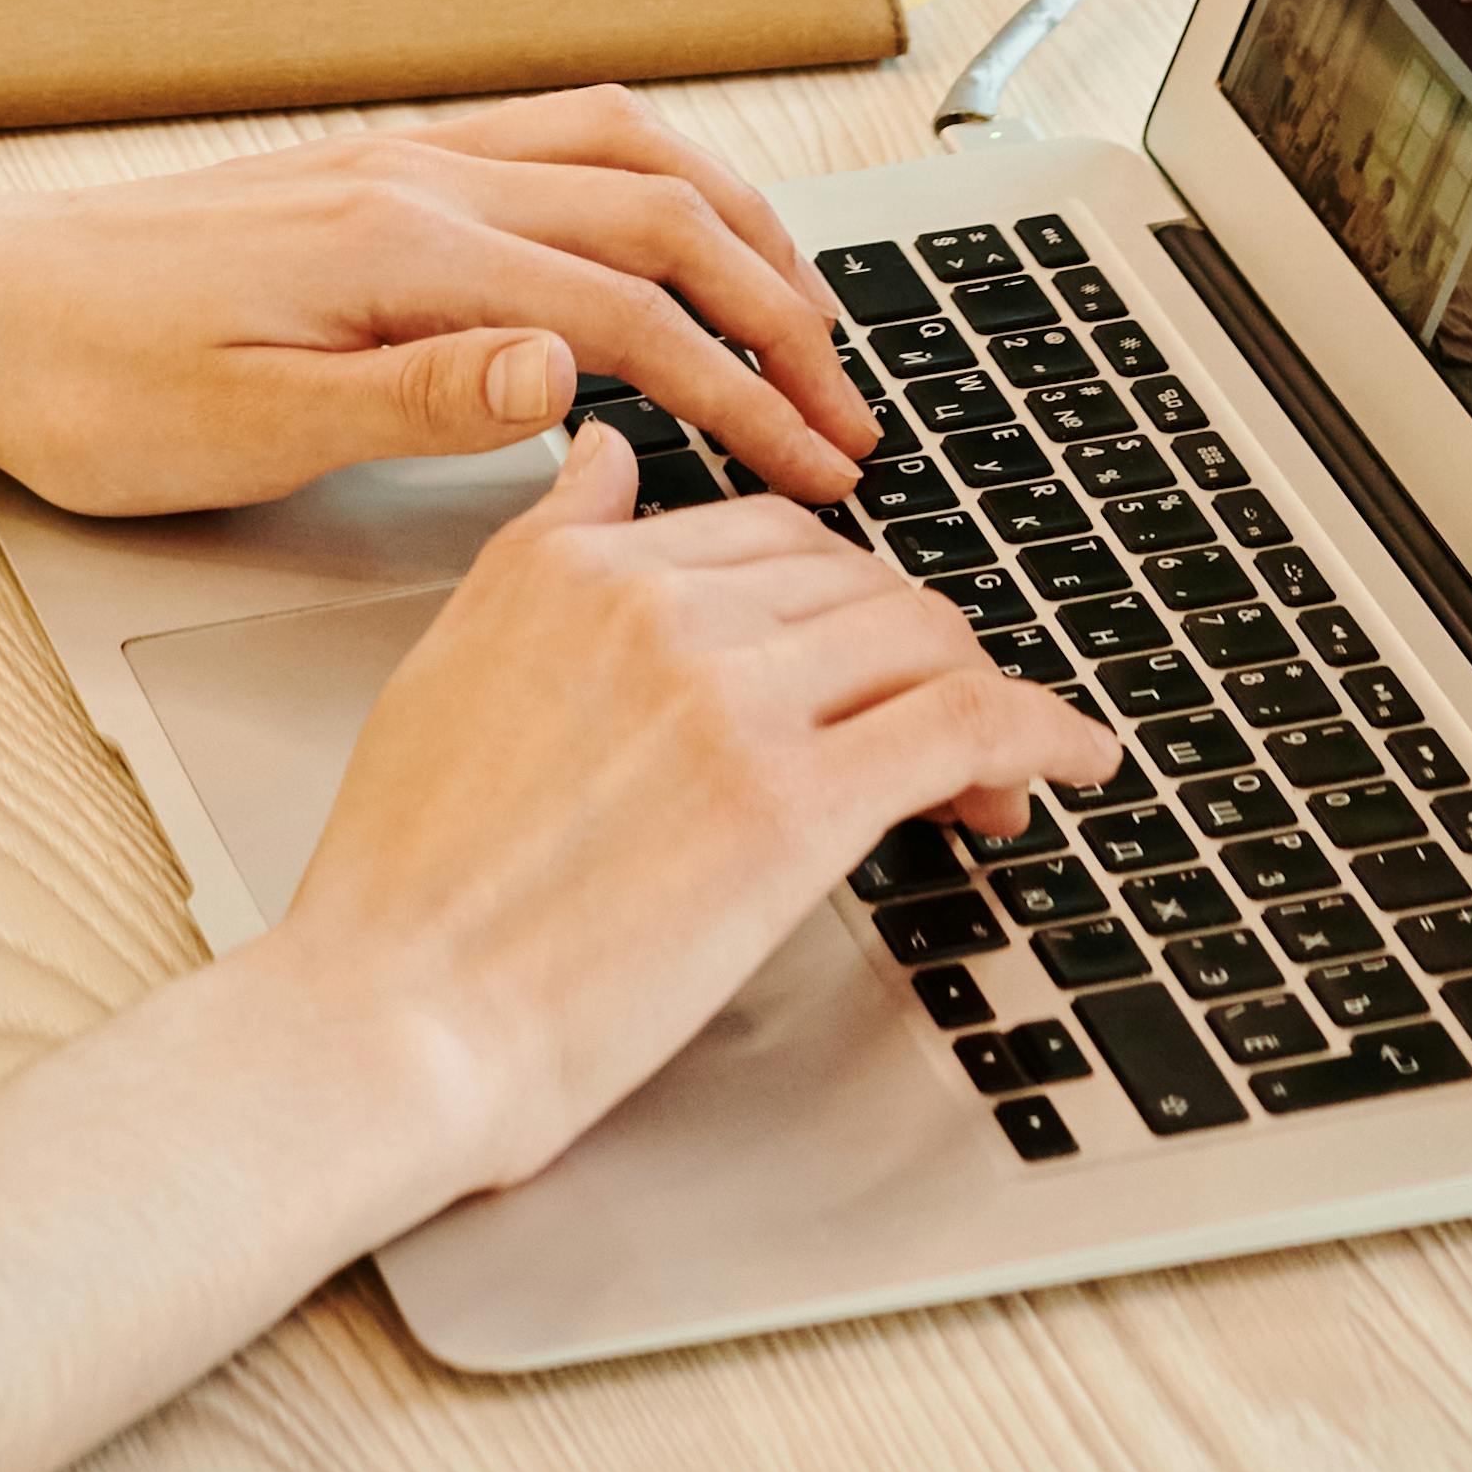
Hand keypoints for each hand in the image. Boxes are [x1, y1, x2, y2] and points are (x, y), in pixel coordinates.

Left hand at [0, 89, 879, 521]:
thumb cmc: (86, 388)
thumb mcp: (242, 434)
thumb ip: (415, 400)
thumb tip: (564, 363)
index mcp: (403, 251)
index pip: (631, 314)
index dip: (747, 396)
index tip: (822, 472)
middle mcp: (418, 180)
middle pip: (656, 212)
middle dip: (776, 306)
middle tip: (851, 408)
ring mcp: (399, 161)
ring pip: (620, 152)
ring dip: (730, 224)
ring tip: (802, 313)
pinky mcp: (374, 169)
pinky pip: (553, 140)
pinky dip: (649, 181)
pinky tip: (667, 234)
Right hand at [264, 423, 1114, 1209]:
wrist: (397, 1012)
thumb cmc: (408, 883)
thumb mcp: (452, 665)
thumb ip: (544, 553)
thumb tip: (603, 459)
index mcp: (579, 568)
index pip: (769, 542)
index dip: (840, 603)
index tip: (866, 664)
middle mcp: (663, 607)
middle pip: (859, 582)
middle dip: (915, 652)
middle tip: (943, 729)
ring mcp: (733, 698)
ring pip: (923, 642)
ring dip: (983, 699)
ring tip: (998, 774)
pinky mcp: (792, 803)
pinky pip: (966, 725)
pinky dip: (1043, 731)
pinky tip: (1074, 761)